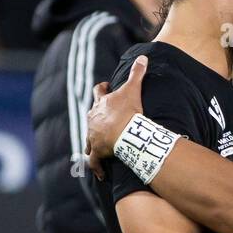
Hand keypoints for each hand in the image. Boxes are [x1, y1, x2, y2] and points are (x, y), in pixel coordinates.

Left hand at [85, 54, 147, 178]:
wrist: (125, 132)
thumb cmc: (128, 111)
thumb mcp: (133, 89)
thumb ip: (137, 73)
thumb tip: (144, 56)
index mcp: (101, 103)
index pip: (98, 92)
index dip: (102, 90)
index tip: (105, 88)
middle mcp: (93, 119)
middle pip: (91, 116)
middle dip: (96, 118)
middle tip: (103, 122)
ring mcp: (93, 136)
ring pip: (89, 140)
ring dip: (92, 144)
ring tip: (96, 149)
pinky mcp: (97, 151)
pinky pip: (94, 161)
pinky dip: (97, 167)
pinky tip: (100, 175)